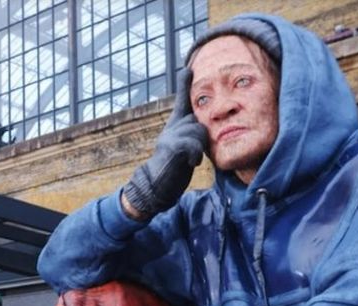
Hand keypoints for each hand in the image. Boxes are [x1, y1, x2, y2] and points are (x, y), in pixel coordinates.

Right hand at [122, 68, 206, 217]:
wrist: (156, 186)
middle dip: (201, 138)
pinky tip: (190, 163)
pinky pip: (192, 144)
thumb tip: (200, 125)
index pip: (183, 102)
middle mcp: (171, 127)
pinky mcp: (170, 148)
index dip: (184, 85)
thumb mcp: (185, 146)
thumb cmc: (174, 167)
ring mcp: (169, 136)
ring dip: (199, 148)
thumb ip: (193, 133)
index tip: (187, 68)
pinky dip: (195, 154)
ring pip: (198, 132)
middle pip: (199, 122)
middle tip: (190, 154)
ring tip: (189, 159)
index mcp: (175, 126)